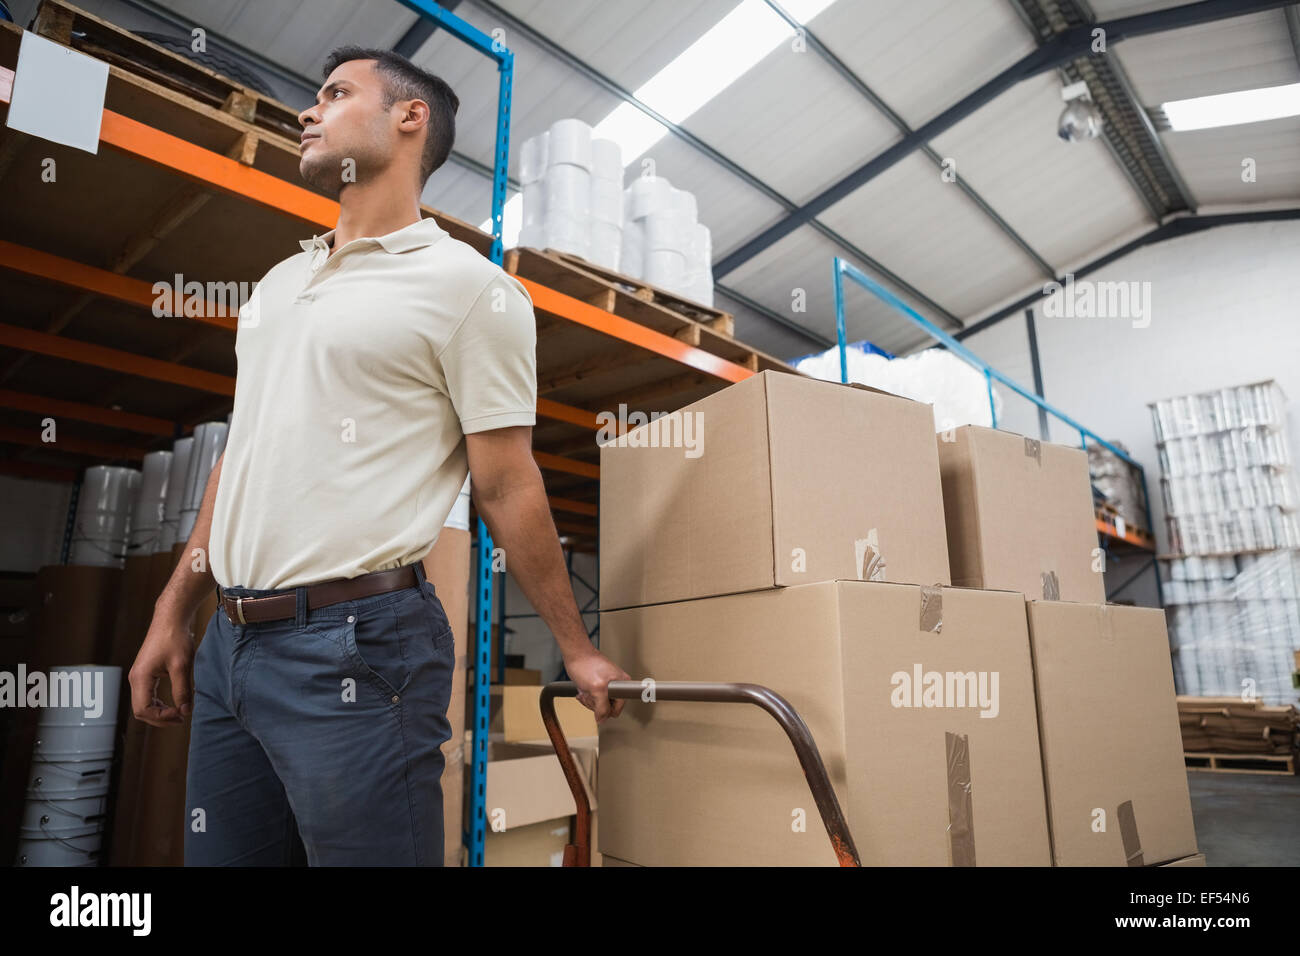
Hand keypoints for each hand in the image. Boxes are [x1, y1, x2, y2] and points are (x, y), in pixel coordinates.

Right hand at [128, 607, 195, 727]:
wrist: (170, 619)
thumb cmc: (175, 638)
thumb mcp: (182, 666)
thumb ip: (182, 690)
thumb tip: (185, 711)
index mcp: (140, 678)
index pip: (143, 710)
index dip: (162, 717)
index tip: (181, 714)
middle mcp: (135, 678)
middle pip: (141, 710)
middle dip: (160, 718)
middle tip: (182, 717)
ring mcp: (138, 676)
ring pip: (143, 704)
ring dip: (160, 712)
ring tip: (180, 712)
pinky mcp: (145, 673)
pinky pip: (147, 696)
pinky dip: (159, 704)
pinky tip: (174, 703)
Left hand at [565, 648, 629, 722]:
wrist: (576, 654)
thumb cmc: (586, 665)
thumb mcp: (597, 689)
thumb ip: (602, 707)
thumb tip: (602, 720)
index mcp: (623, 684)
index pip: (617, 709)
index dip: (604, 709)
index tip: (596, 701)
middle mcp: (618, 685)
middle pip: (608, 708)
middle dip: (595, 704)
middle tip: (589, 694)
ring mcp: (608, 685)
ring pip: (599, 704)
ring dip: (589, 700)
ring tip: (585, 690)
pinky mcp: (599, 685)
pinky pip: (594, 698)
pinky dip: (586, 697)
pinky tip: (583, 690)